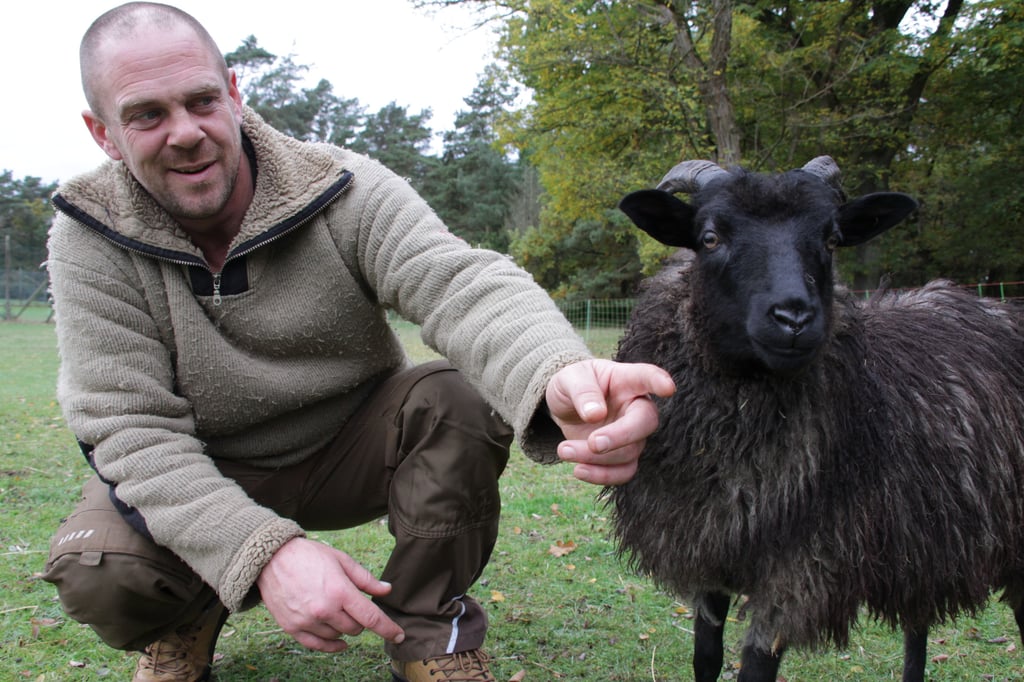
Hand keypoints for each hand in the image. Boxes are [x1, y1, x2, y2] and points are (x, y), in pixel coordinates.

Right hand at [256, 537, 404, 651]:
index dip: (388, 629)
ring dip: (344, 627)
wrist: (272, 558)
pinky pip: (318, 645)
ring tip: (336, 609)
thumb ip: (365, 579)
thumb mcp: (341, 560)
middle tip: (354, 605)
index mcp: (340, 591)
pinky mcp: (292, 628)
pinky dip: (331, 645)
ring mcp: (307, 621)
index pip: (371, 618)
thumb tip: (387, 590)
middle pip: (356, 628)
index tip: (399, 636)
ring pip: (338, 636)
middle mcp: (324, 610)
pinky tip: (339, 642)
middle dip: (361, 620)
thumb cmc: (309, 556)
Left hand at [546, 359, 674, 485]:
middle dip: (621, 436)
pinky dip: (601, 475)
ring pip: (629, 453)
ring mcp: (632, 433)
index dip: (659, 381)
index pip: (646, 377)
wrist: (565, 405)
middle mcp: (635, 407)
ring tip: (564, 450)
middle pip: (644, 423)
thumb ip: (582, 392)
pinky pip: (623, 472)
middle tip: (594, 442)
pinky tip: (578, 470)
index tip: (668, 388)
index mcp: (626, 380)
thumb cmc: (573, 384)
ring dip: (597, 458)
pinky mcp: (622, 455)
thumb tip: (595, 415)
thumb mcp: (569, 379)